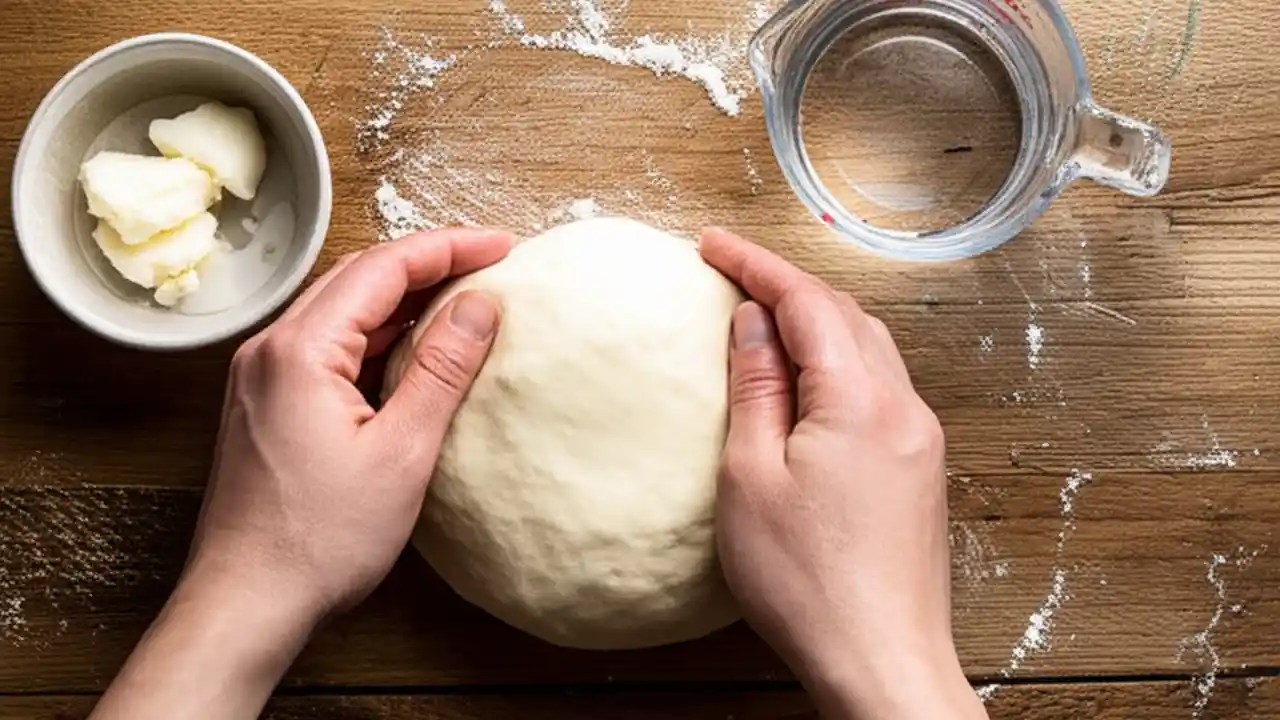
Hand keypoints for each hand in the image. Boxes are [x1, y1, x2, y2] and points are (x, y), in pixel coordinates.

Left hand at [91, 228, 512, 719]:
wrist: (245, 603)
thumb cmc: (321, 540)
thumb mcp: (402, 452)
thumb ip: (443, 369)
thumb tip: (480, 304)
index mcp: (300, 351)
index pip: (382, 268)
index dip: (449, 248)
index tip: (503, 246)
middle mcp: (269, 350)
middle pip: (356, 277)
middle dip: (426, 262)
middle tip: (489, 264)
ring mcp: (260, 376)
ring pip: (340, 310)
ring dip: (400, 298)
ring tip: (461, 299)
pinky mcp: (264, 403)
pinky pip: (325, 346)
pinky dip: (374, 335)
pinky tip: (411, 350)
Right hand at [700, 229, 983, 719]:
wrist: (880, 660)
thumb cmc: (808, 582)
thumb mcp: (751, 477)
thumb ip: (754, 388)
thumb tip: (752, 322)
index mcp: (861, 401)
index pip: (807, 301)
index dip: (755, 264)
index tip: (712, 245)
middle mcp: (903, 408)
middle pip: (845, 316)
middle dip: (787, 286)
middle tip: (731, 276)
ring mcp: (919, 438)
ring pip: (868, 349)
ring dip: (816, 323)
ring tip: (762, 321)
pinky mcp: (919, 468)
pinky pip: (879, 388)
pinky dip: (838, 364)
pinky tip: (806, 382)